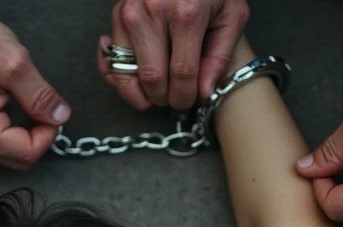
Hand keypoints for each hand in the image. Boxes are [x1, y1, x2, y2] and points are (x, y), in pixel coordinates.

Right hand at [0, 6, 70, 169]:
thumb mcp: (13, 62)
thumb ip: (40, 95)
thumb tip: (60, 116)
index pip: (26, 154)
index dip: (48, 135)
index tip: (52, 112)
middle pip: (16, 160)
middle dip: (36, 137)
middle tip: (42, 108)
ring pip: (4, 154)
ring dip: (21, 135)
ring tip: (22, 103)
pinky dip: (6, 132)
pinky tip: (7, 108)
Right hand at [97, 0, 249, 110]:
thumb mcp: (231, 15)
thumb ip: (220, 56)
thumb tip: (203, 92)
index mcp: (186, 13)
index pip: (182, 74)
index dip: (185, 96)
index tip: (189, 99)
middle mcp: (153, 11)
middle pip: (154, 78)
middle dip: (165, 98)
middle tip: (175, 97)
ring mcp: (131, 13)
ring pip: (128, 74)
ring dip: (142, 94)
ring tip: (157, 93)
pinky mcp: (117, 15)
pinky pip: (111, 61)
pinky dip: (119, 78)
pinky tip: (135, 81)